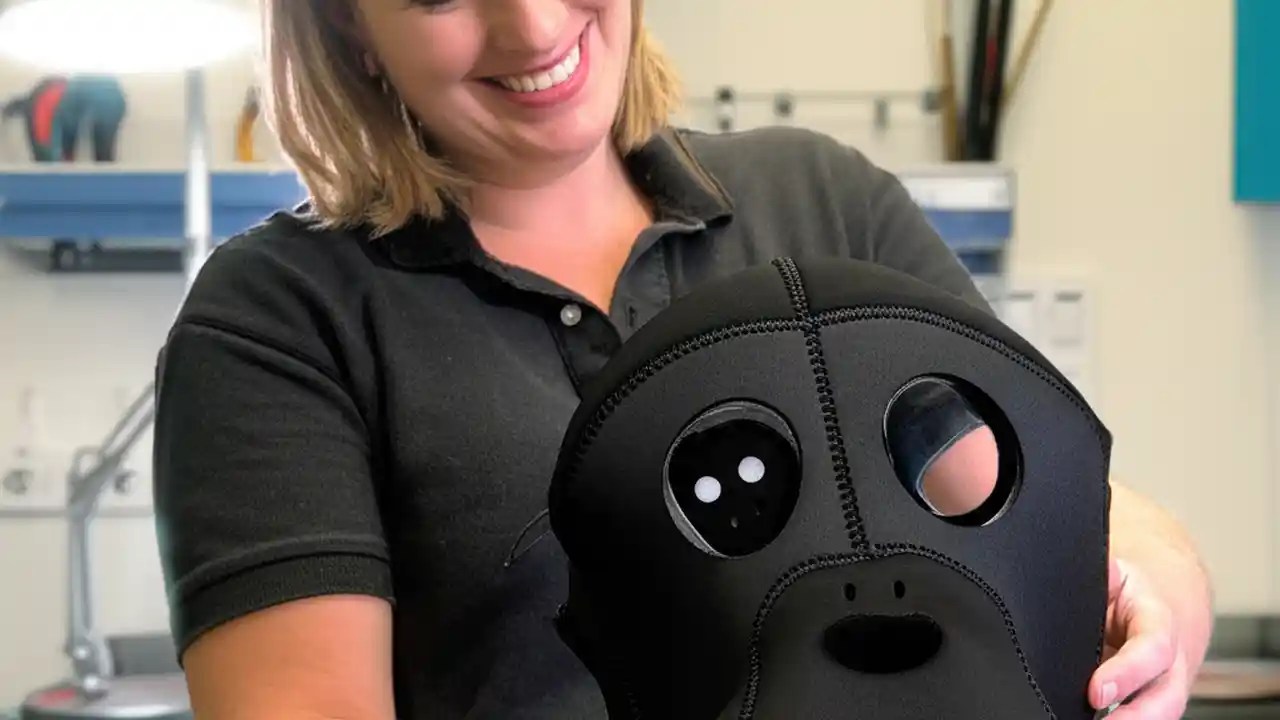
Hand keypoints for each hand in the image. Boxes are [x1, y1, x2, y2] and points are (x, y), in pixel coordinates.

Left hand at [1088, 557, 1190, 717]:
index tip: (1095, 691)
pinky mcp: (1158, 701)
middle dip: (1135, 718)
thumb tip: (1101, 571)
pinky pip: (1148, 716)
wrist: (1168, 599)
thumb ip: (1105, 576)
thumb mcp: (1119, 574)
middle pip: (1167, 699)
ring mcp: (1169, 685)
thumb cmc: (1135, 591)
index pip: (1152, 650)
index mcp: (1159, 622)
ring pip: (1162, 714)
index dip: (1127, 673)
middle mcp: (1173, 660)